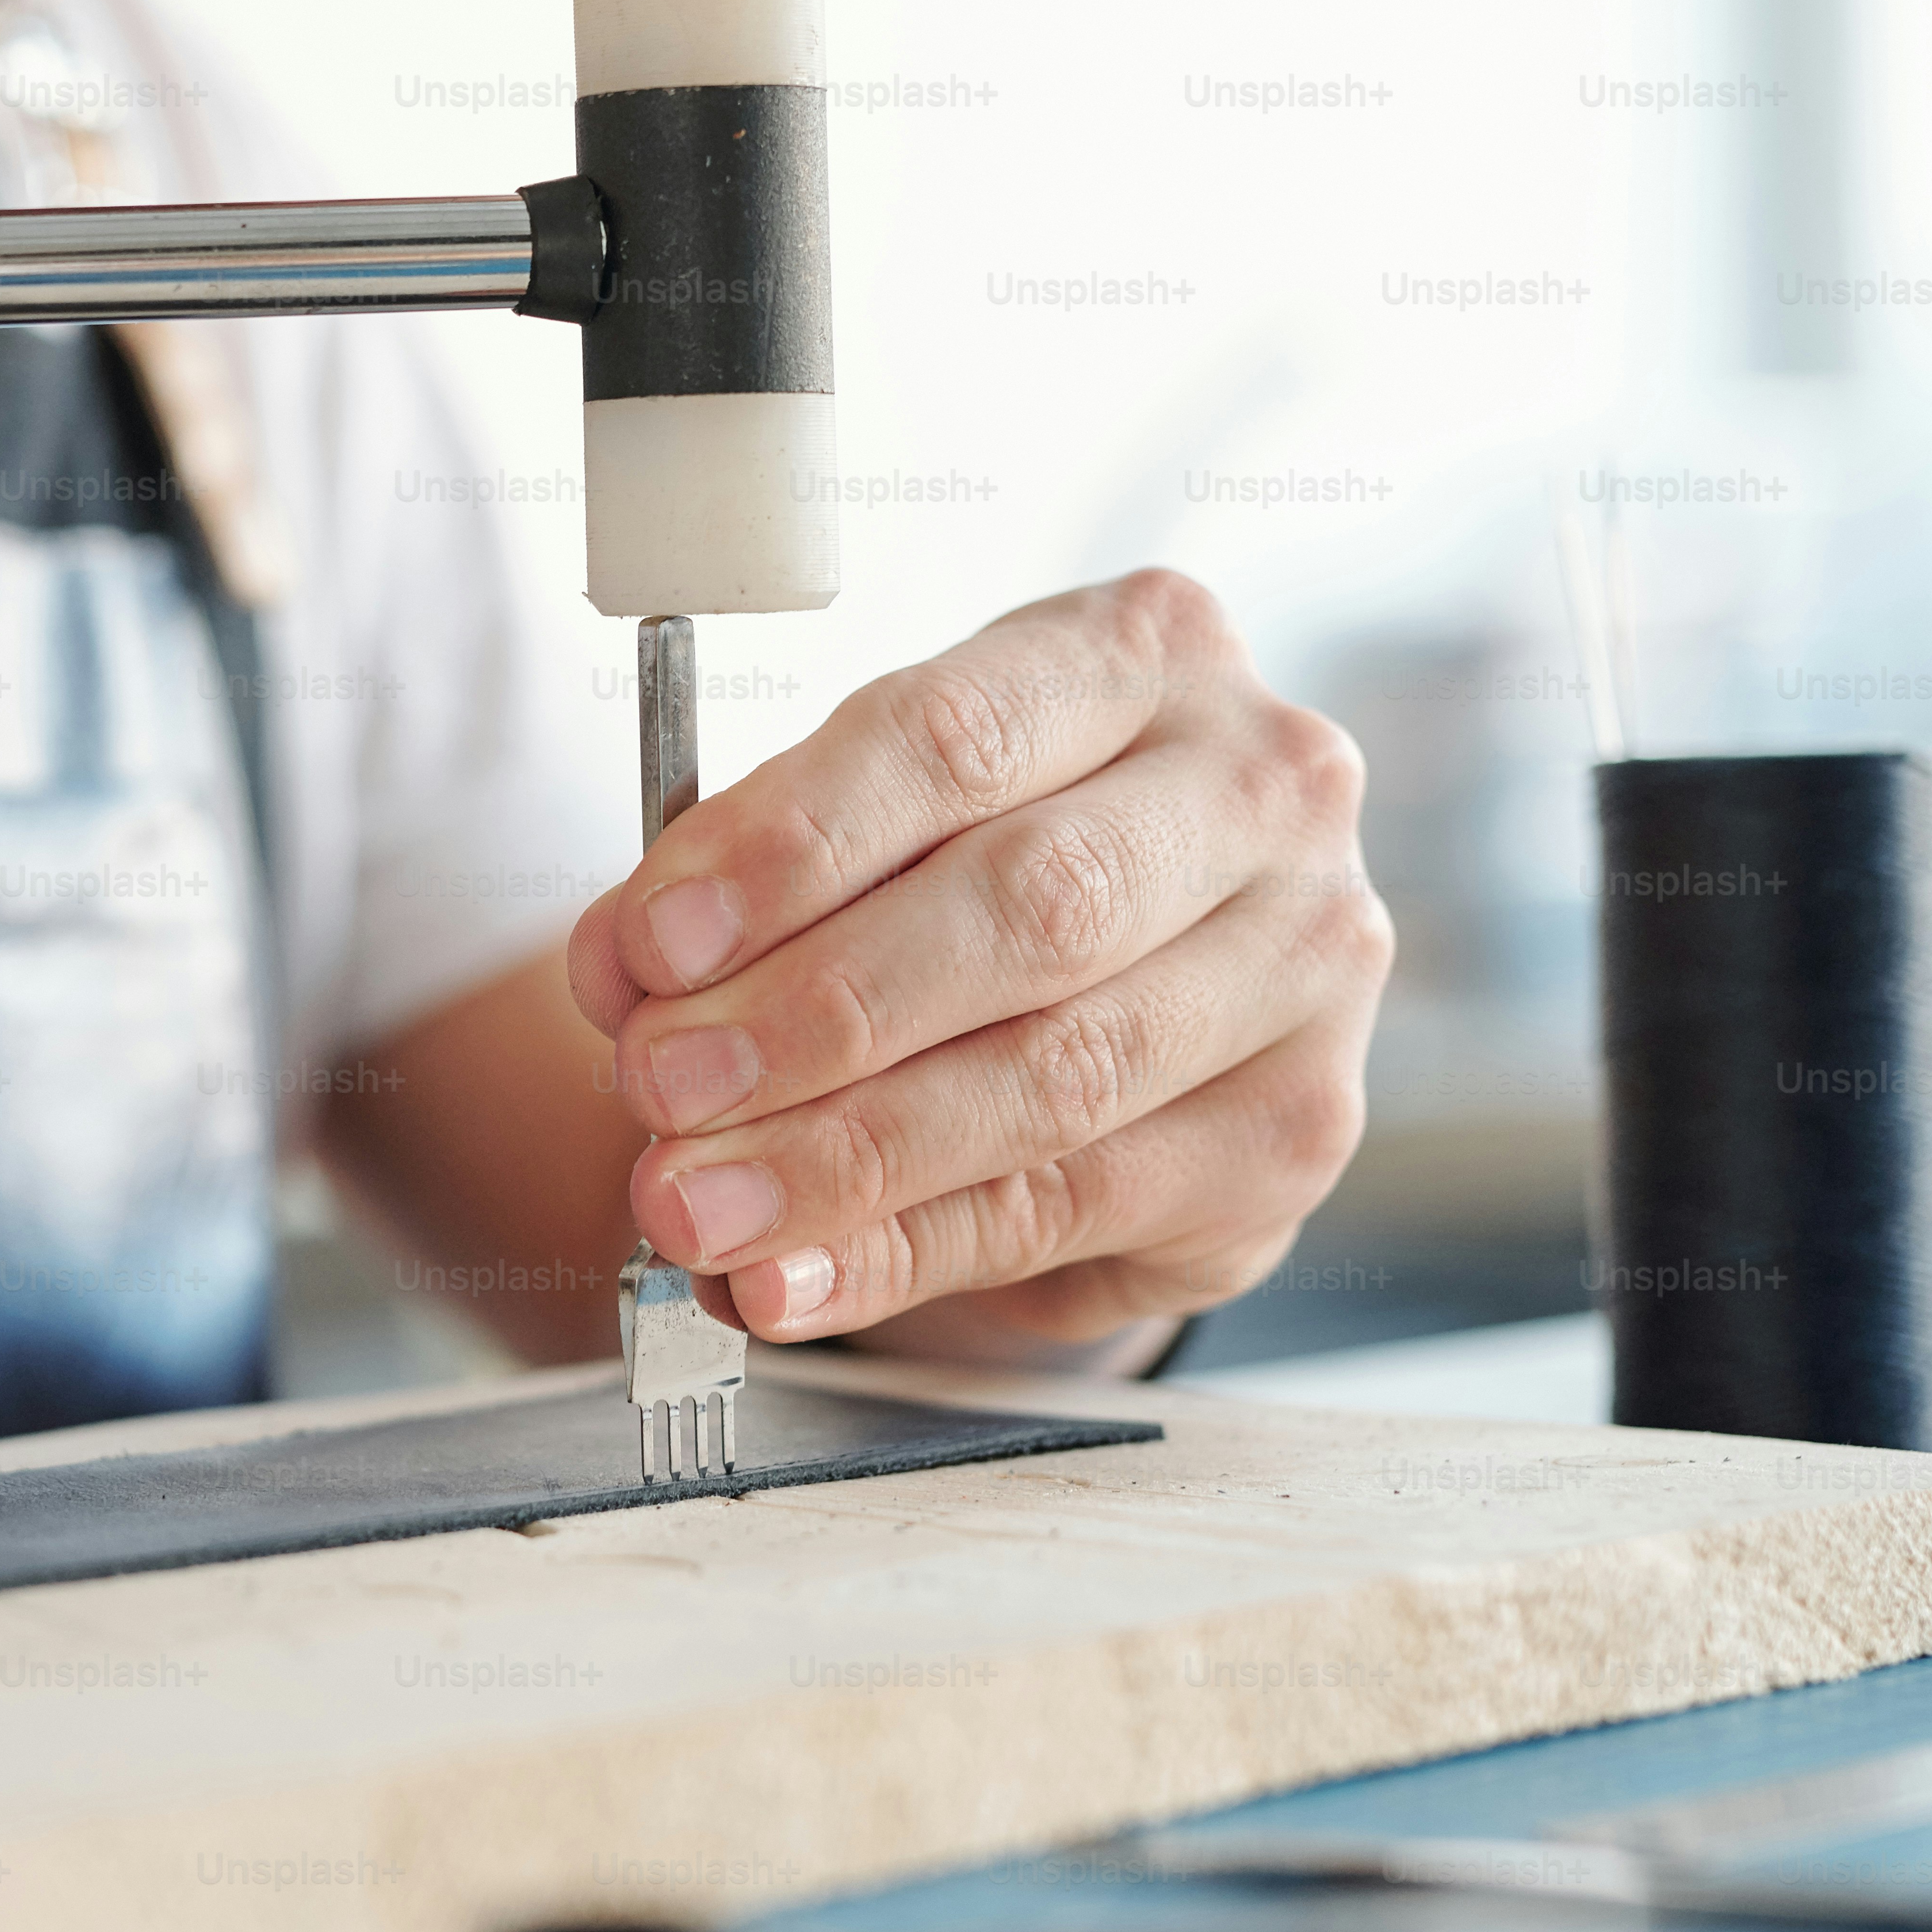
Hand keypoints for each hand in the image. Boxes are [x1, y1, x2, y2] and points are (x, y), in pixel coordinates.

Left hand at [566, 570, 1392, 1357]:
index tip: (652, 945)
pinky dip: (905, 1253)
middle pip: (1026, 908)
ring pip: (1052, 1076)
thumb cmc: (993, 856)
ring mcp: (1306, 964)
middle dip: (813, 1014)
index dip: (788, 847)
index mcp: (1144, 651)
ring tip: (692, 1203)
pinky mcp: (1293, 1129)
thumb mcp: (879, 816)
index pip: (952, 736)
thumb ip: (753, 879)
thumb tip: (625, 975)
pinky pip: (1072, 1205)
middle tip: (659, 1089)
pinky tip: (789, 1280)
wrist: (1165, 968)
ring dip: (843, 1157)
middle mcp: (1261, 788)